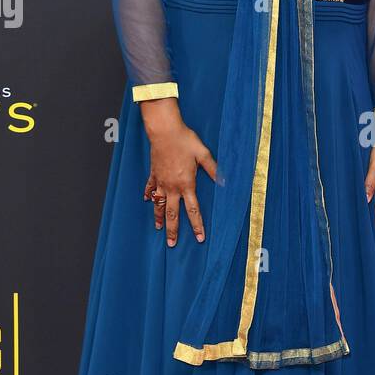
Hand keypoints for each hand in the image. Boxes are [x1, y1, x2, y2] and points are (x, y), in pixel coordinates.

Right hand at [139, 99, 217, 246]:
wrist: (164, 130)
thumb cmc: (185, 140)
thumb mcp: (203, 154)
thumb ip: (215, 170)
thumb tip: (226, 182)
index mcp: (186, 184)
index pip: (193, 210)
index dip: (197, 226)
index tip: (200, 238)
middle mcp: (172, 186)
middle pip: (172, 213)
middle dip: (173, 230)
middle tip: (172, 244)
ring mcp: (161, 181)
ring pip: (158, 204)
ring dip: (159, 217)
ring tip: (158, 229)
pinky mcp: (154, 174)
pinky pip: (150, 188)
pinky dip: (149, 196)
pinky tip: (148, 201)